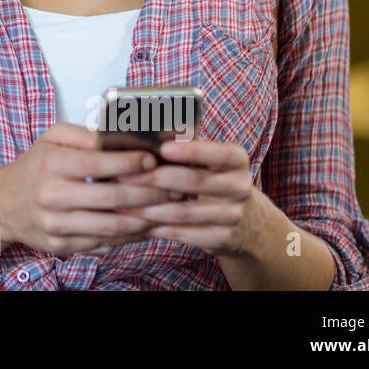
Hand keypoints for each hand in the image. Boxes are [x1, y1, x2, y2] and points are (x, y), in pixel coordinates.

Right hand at [0, 122, 174, 258]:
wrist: (2, 204)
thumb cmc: (34, 166)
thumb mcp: (51, 138)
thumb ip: (84, 135)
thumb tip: (121, 137)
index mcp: (50, 164)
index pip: (97, 163)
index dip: (130, 162)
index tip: (153, 160)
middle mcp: (51, 195)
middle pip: (111, 198)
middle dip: (148, 193)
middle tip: (173, 187)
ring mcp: (55, 224)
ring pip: (111, 226)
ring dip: (145, 219)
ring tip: (167, 209)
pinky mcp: (61, 245)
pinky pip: (103, 243)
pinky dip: (129, 236)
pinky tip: (145, 225)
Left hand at [114, 138, 259, 256]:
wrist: (246, 221)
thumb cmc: (213, 178)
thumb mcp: (209, 160)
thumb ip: (186, 145)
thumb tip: (149, 130)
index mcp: (237, 160)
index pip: (218, 153)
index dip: (192, 151)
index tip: (163, 148)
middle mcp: (240, 187)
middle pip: (194, 181)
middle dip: (155, 178)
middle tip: (124, 176)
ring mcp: (233, 216)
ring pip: (184, 212)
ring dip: (149, 207)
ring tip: (122, 202)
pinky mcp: (222, 239)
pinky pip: (184, 234)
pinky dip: (158, 227)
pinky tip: (137, 221)